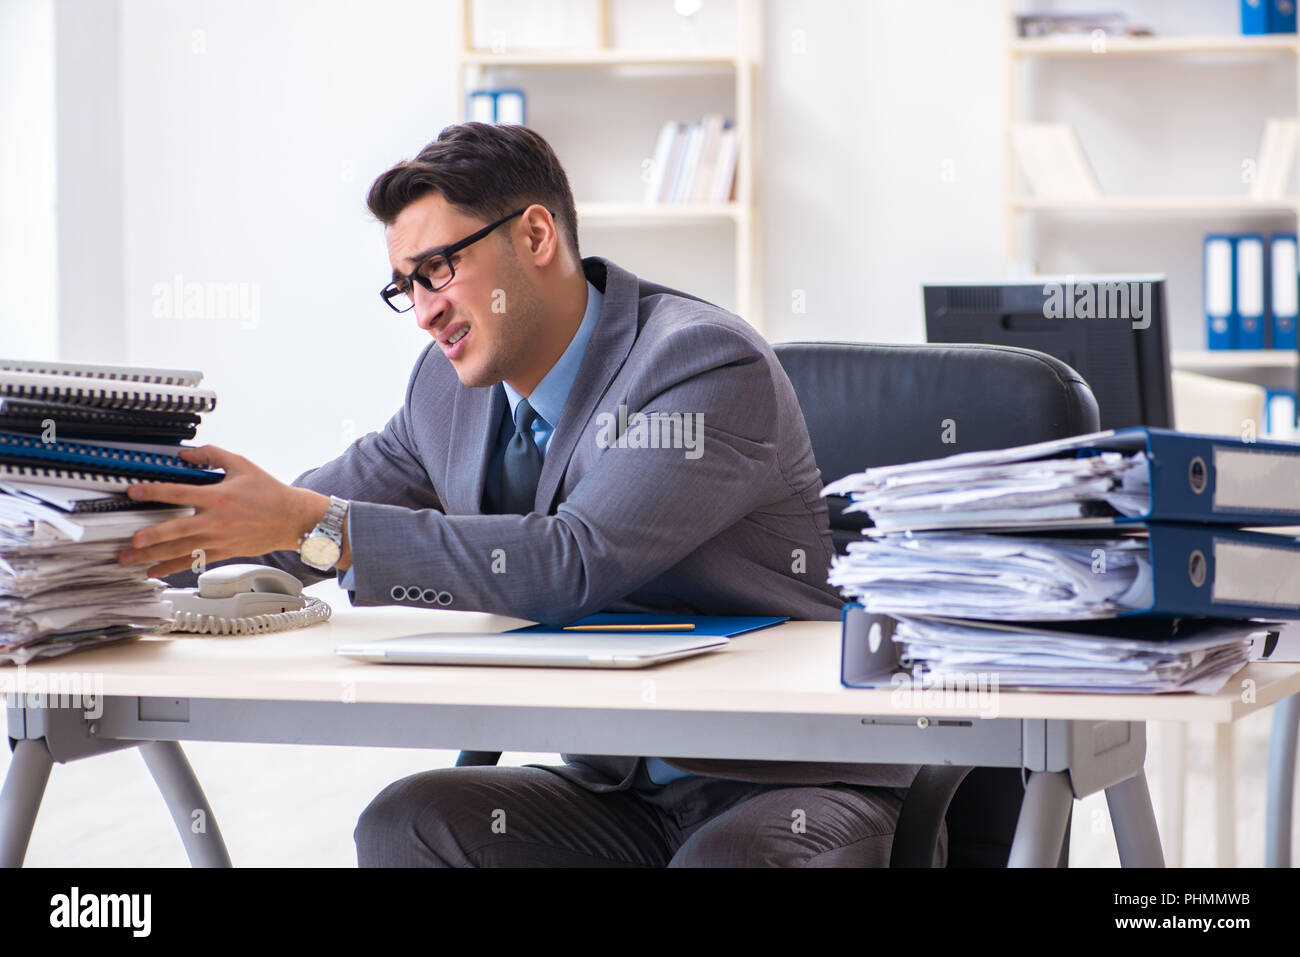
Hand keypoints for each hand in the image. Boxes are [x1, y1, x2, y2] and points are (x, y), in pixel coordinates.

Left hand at [116, 445, 331, 577]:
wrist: (292, 519)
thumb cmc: (269, 492)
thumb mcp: (241, 464)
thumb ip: (212, 455)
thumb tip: (185, 454)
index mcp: (218, 496)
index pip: (179, 493)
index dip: (154, 492)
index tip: (133, 492)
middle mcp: (216, 521)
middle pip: (176, 530)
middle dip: (151, 537)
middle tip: (131, 542)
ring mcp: (219, 539)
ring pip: (180, 551)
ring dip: (153, 556)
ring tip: (130, 560)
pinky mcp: (224, 552)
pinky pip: (194, 561)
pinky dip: (172, 568)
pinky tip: (155, 571)